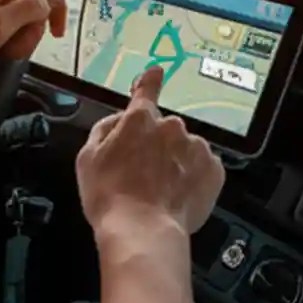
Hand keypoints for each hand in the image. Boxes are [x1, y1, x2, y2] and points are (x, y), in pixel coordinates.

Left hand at [0, 0, 66, 72]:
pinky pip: (5, 16)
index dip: (57, 3)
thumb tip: (47, 2)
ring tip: (6, 51)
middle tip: (20, 48)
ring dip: (21, 33)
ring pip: (21, 9)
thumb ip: (27, 9)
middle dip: (34, 25)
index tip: (56, 33)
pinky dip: (8, 33)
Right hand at [76, 67, 225, 237]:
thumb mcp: (87, 159)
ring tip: (160, 192)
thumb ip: (104, 130)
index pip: (146, 90)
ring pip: (185, 150)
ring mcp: (196, 148)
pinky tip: (177, 197)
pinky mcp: (214, 171)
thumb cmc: (109, 197)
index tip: (157, 71)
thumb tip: (118, 120)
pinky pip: (202, 168)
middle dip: (156, 146)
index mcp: (140, 119)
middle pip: (164, 131)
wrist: (142, 231)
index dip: (150, 81)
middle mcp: (172, 127)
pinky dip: (192, 179)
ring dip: (176, 163)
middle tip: (142, 176)